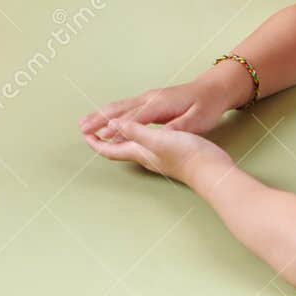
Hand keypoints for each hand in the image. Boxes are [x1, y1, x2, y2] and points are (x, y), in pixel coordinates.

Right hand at [79, 78, 231, 141]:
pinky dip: (110, 113)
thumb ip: (179, 127)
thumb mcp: (198, 120)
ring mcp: (148, 98)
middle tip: (82, 130)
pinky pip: (124, 107)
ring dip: (100, 115)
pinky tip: (101, 118)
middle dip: (100, 119)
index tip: (103, 137)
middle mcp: (150, 99)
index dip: (119, 128)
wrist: (213, 88)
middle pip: (120, 109)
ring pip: (119, 106)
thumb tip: (161, 137)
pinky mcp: (149, 100)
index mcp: (161, 104)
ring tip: (83, 124)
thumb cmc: (206, 106)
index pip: (135, 118)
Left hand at [82, 116, 229, 182]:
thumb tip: (112, 125)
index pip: (110, 150)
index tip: (83, 132)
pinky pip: (146, 144)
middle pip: (118, 149)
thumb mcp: (158, 139)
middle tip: (93, 129)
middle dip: (104, 139)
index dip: (95, 142)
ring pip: (131, 147)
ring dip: (119, 137)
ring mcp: (158, 157)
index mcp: (139, 152)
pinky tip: (145, 130)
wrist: (212, 170)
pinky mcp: (170, 154)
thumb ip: (136, 132)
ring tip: (113, 127)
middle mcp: (146, 156)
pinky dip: (138, 135)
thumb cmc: (187, 155)